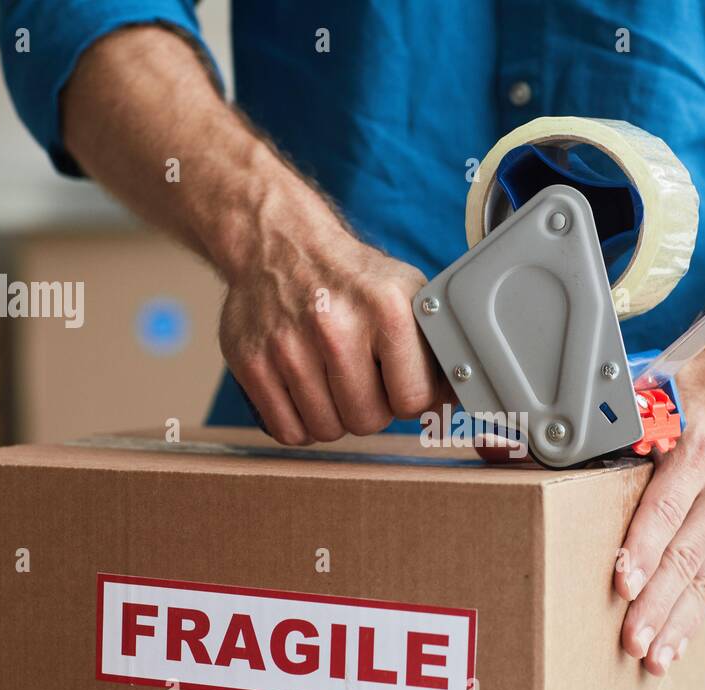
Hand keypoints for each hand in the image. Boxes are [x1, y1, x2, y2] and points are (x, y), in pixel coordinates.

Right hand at [218, 171, 451, 444]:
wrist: (278, 243)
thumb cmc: (349, 279)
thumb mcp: (404, 295)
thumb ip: (432, 347)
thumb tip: (453, 404)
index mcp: (385, 308)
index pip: (413, 400)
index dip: (411, 400)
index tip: (402, 387)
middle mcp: (336, 326)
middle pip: (368, 420)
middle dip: (371, 410)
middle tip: (364, 383)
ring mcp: (288, 346)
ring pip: (327, 430)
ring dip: (335, 417)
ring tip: (333, 384)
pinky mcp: (251, 361)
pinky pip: (287, 431)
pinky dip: (300, 423)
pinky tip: (305, 394)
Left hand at [614, 336, 704, 674]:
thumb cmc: (695, 386)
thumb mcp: (659, 391)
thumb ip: (621, 423)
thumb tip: (567, 443)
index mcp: (700, 449)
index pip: (666, 508)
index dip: (643, 549)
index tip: (623, 584)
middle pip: (687, 554)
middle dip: (657, 604)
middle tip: (630, 642)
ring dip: (678, 623)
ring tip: (653, 659)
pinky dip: (697, 614)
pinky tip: (677, 643)